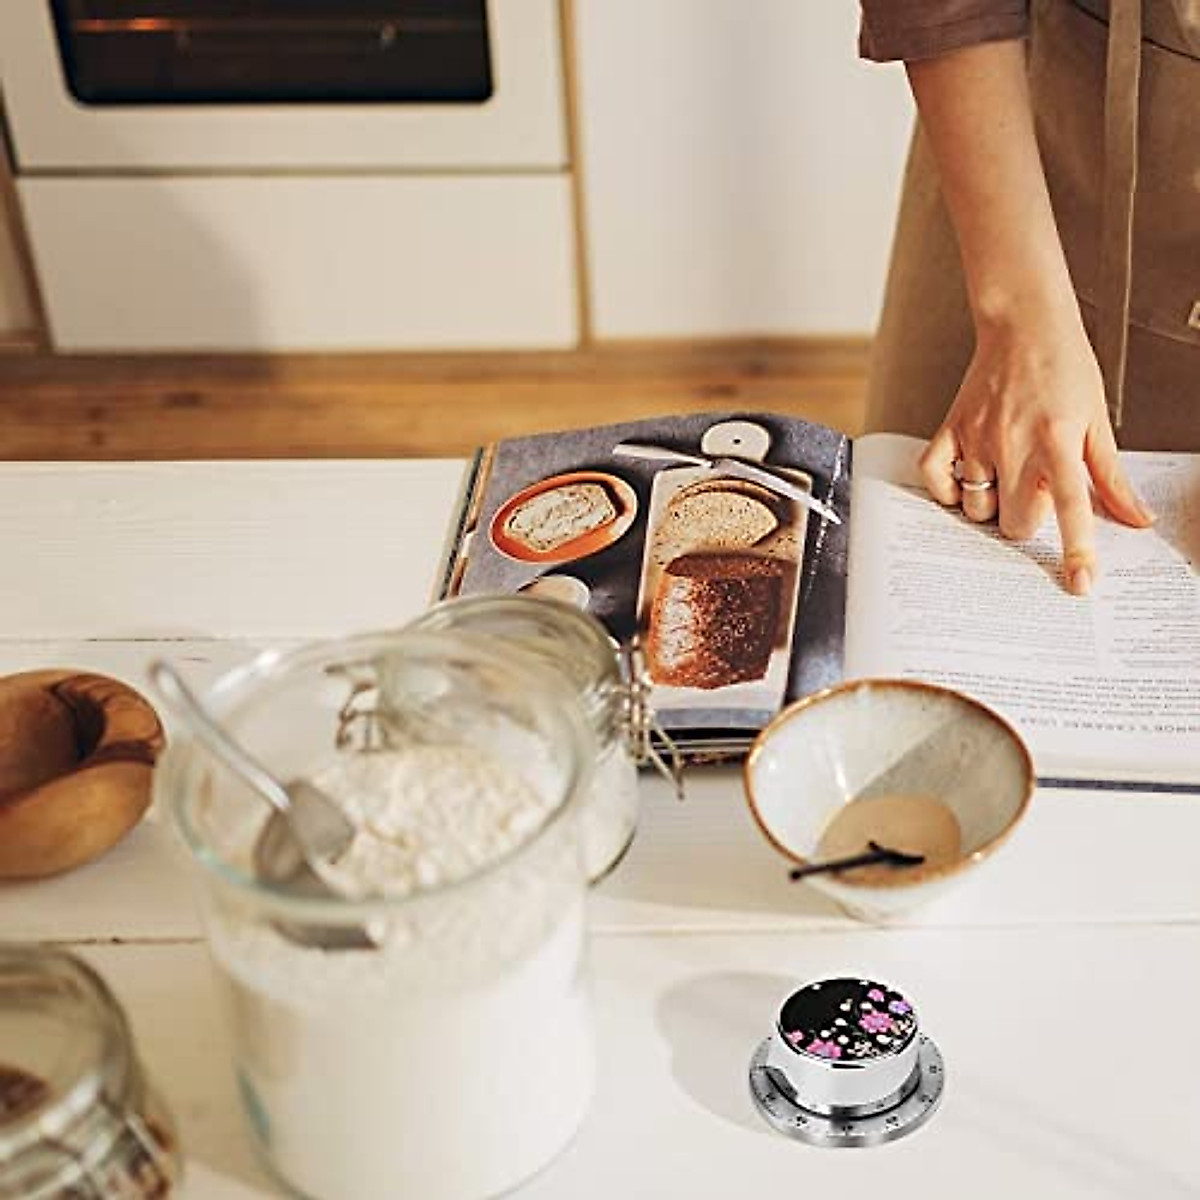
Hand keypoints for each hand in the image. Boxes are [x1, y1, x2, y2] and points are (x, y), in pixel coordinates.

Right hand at [919, 313, 1154, 594]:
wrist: (1024, 325)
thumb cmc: (1065, 370)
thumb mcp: (1098, 423)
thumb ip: (1113, 477)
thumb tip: (1136, 521)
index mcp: (1058, 442)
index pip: (1071, 508)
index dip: (1076, 551)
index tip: (1078, 585)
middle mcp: (1015, 445)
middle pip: (1016, 523)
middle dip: (1027, 521)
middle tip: (1036, 494)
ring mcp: (977, 438)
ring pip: (977, 508)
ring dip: (991, 505)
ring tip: (1005, 479)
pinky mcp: (949, 430)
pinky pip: (935, 480)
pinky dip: (947, 491)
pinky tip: (965, 480)